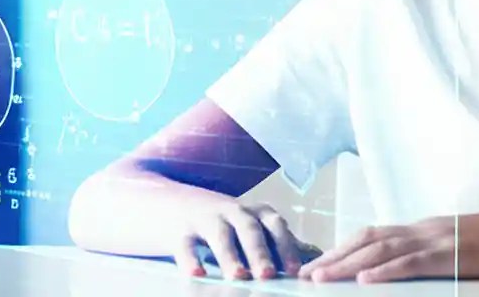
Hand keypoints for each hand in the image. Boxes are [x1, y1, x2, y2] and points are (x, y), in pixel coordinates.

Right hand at [173, 200, 321, 280]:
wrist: (162, 202)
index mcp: (253, 213)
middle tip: (268, 276)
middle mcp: (231, 210)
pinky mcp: (178, 230)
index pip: (275, 225)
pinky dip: (190, 259)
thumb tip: (316, 256)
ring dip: (230, 255)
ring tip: (238, 276)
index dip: (286, 246)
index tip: (295, 271)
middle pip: (249, 229)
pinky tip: (195, 274)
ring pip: (219, 235)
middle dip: (260, 252)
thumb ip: (277, 242)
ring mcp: (203, 217)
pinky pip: (184, 245)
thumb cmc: (216, 222)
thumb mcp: (247, 227)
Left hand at [298, 205, 478, 282]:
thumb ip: (440, 257)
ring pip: (381, 249)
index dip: (345, 248)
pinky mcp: (454, 254)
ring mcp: (439, 239)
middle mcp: (427, 229)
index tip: (321, 263)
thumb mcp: (468, 249)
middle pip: (369, 238)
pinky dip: (385, 271)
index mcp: (429, 228)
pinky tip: (364, 281)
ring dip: (347, 264)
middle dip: (334, 257)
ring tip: (320, 278)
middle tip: (306, 274)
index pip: (377, 234)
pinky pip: (412, 263)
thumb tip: (419, 271)